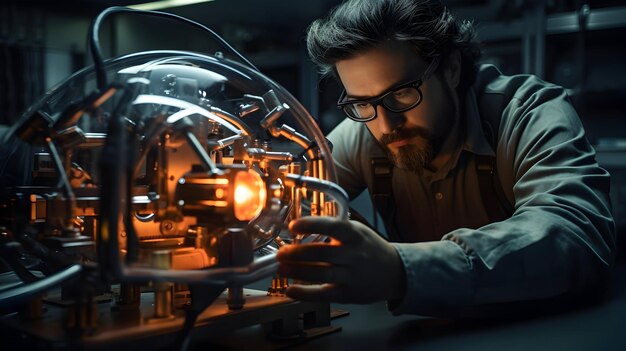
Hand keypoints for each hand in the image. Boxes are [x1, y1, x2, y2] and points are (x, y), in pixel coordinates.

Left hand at [277, 216, 405, 303]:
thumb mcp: (357, 231)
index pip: (332, 227)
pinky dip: (305, 293)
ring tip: (281, 269)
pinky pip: (324, 294)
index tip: (293, 225)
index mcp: (354, 235)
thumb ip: (333, 228)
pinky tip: (291, 290)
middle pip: (322, 253)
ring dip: (298, 271)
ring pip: (321, 273)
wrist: (396, 272)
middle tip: (281, 253)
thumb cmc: (370, 248)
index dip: (311, 225)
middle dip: (297, 253)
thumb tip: (301, 225)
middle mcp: (354, 254)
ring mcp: (352, 275)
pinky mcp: (349, 293)